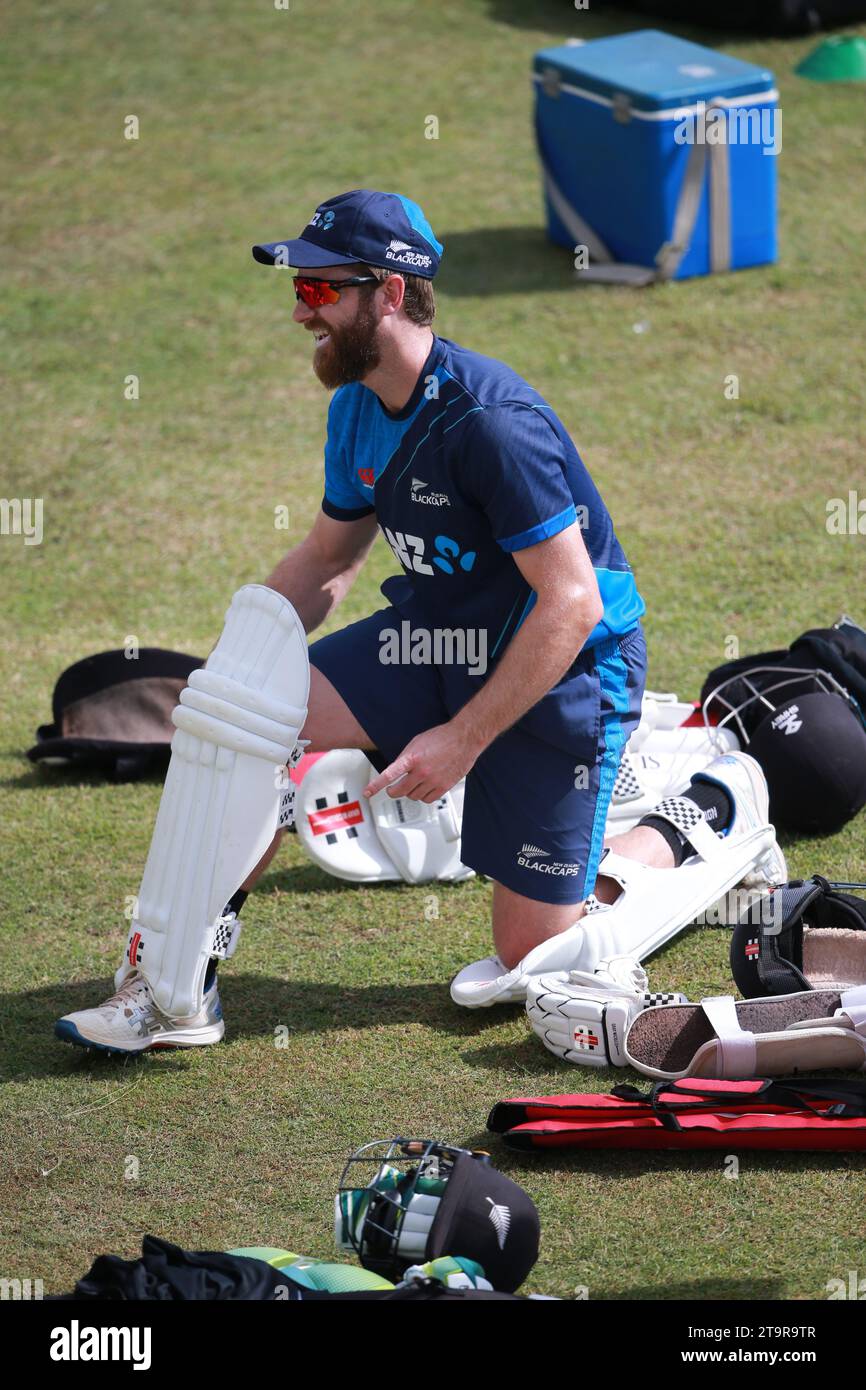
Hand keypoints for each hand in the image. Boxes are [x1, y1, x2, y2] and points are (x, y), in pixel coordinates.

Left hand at [363, 722, 481, 803]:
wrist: (464, 738)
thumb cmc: (442, 737)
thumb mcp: (417, 742)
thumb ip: (406, 757)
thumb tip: (398, 771)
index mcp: (412, 758)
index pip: (389, 775)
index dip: (376, 786)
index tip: (368, 792)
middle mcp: (421, 771)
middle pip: (400, 791)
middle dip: (393, 791)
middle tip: (392, 790)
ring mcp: (433, 780)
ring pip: (413, 796)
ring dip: (410, 792)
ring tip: (414, 783)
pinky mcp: (444, 786)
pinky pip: (428, 799)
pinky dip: (424, 796)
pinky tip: (425, 788)